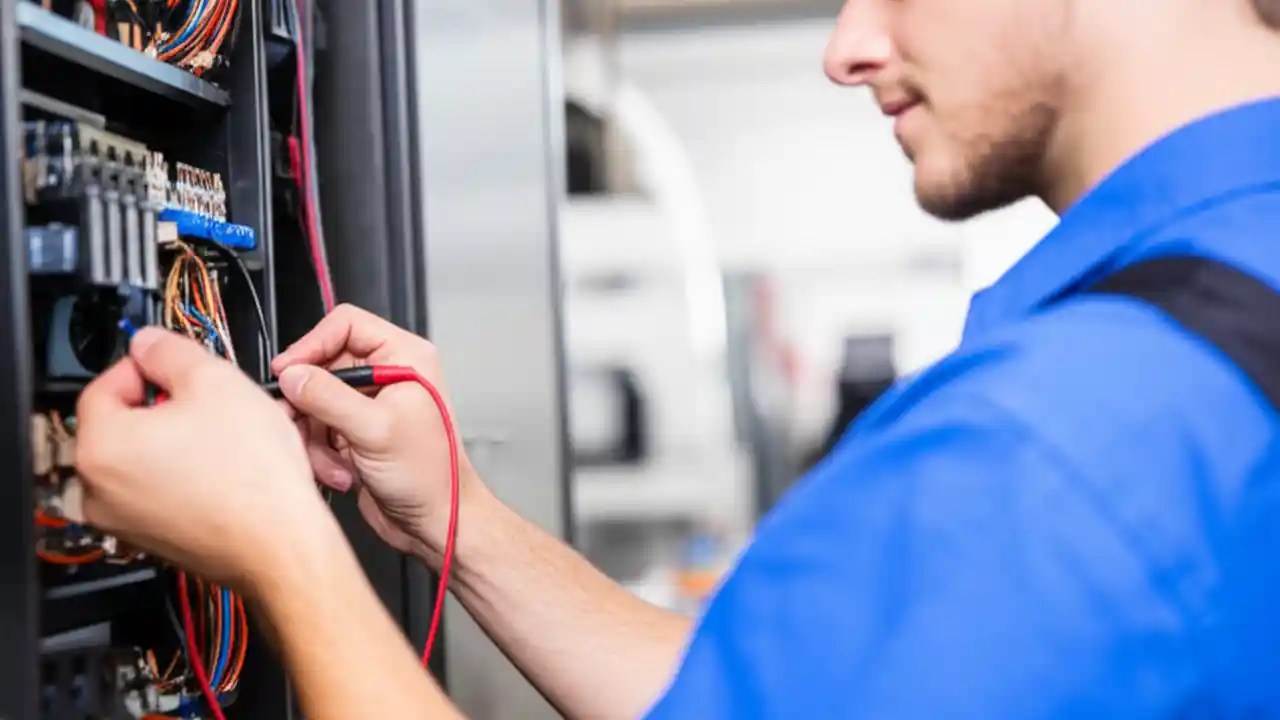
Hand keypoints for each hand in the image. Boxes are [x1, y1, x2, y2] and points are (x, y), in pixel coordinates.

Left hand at [75, 328, 334, 592]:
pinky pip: (156, 491)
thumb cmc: (253, 477)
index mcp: (101, 446)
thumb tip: (148, 343)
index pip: (104, 383)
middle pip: (121, 423)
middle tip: (207, 401)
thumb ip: (170, 352)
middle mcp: (97, 490)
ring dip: (174, 440)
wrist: (282, 545)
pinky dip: (181, 474)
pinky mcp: (150, 540)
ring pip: (141, 458)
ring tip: (221, 437)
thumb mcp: (217, 382)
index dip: (145, 366)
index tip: (174, 364)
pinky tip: (221, 470)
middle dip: (162, 405)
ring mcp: (122, 521)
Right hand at [271, 304, 480, 564]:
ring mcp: (370, 404)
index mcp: (405, 357)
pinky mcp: (356, 431)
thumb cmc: (430, 475)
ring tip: (331, 463)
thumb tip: (291, 375)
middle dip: (307, 402)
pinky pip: (318, 430)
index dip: (312, 344)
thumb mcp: (374, 430)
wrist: (438, 522)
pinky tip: (340, 474)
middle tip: (292, 422)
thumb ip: (327, 397)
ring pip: (314, 401)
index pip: (346, 325)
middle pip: (322, 366)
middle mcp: (387, 375)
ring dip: (314, 436)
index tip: (287, 371)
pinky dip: (321, 453)